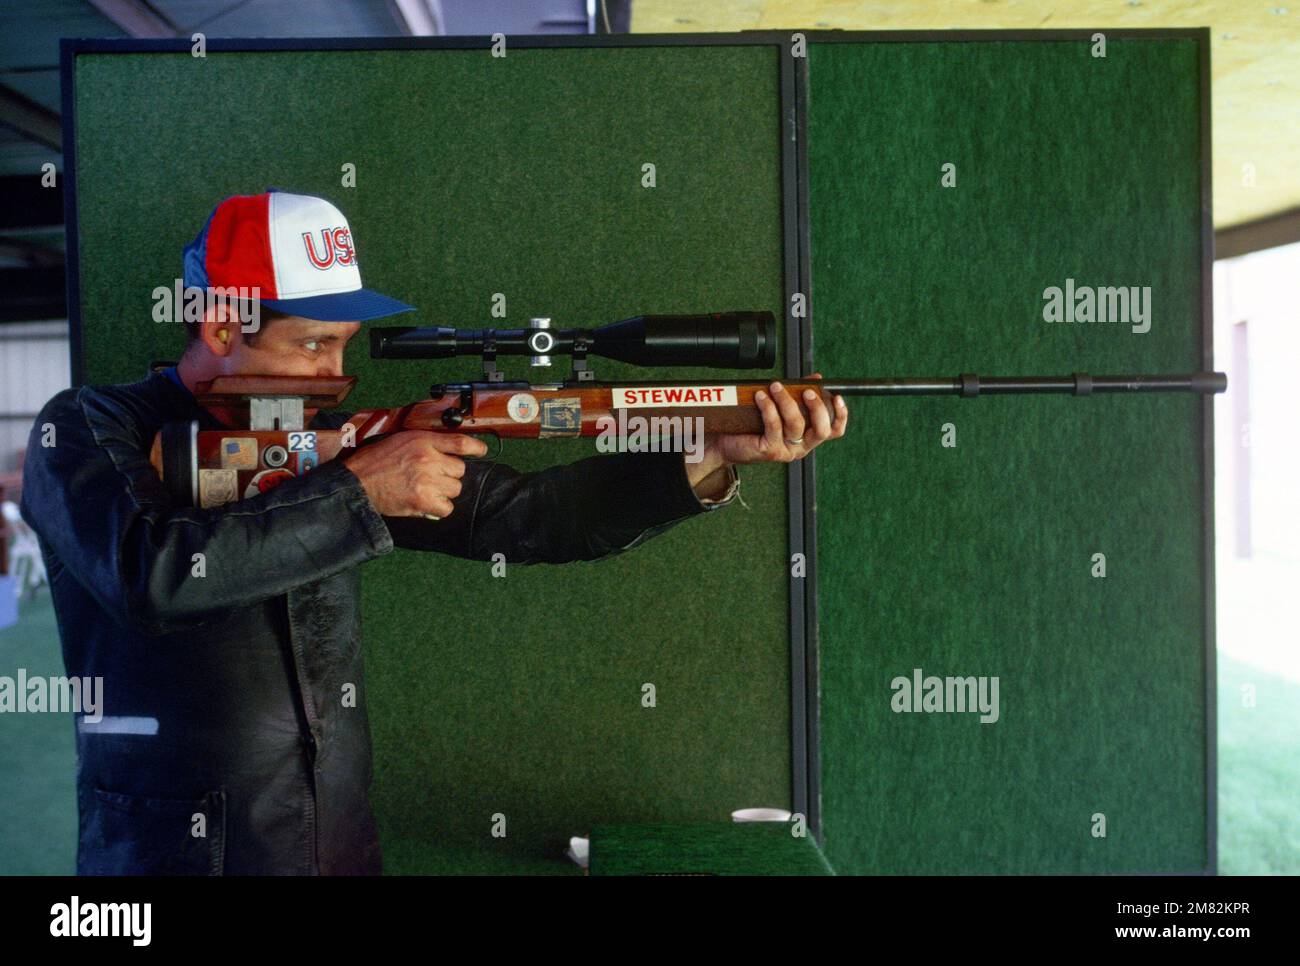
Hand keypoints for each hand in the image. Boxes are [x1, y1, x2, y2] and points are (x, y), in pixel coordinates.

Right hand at [341, 431, 486, 517]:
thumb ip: (424, 444)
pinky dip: (439, 508)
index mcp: (422, 441)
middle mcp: (428, 458)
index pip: (460, 442)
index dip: (476, 447)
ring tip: (425, 490)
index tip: (482, 451)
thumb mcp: (399, 440)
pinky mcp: (423, 500)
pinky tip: (426, 504)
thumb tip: (447, 453)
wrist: (356, 483)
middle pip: (460, 470)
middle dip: (449, 476)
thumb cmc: (374, 462)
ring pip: (454, 489)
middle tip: (432, 479)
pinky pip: (446, 507)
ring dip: (443, 492)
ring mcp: (427, 480)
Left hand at [685, 375, 848, 490]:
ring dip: (787, 401)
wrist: (726, 442)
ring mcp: (786, 450)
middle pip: (821, 430)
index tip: (837, 396)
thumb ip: (799, 393)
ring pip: (796, 425)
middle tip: (807, 391)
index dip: (841, 415)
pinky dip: (769, 408)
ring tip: (775, 386)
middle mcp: (801, 446)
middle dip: (817, 407)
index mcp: (808, 436)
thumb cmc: (754, 424)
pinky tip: (761, 396)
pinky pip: (774, 426)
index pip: (833, 430)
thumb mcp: (779, 407)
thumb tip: (817, 377)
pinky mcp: (769, 451)